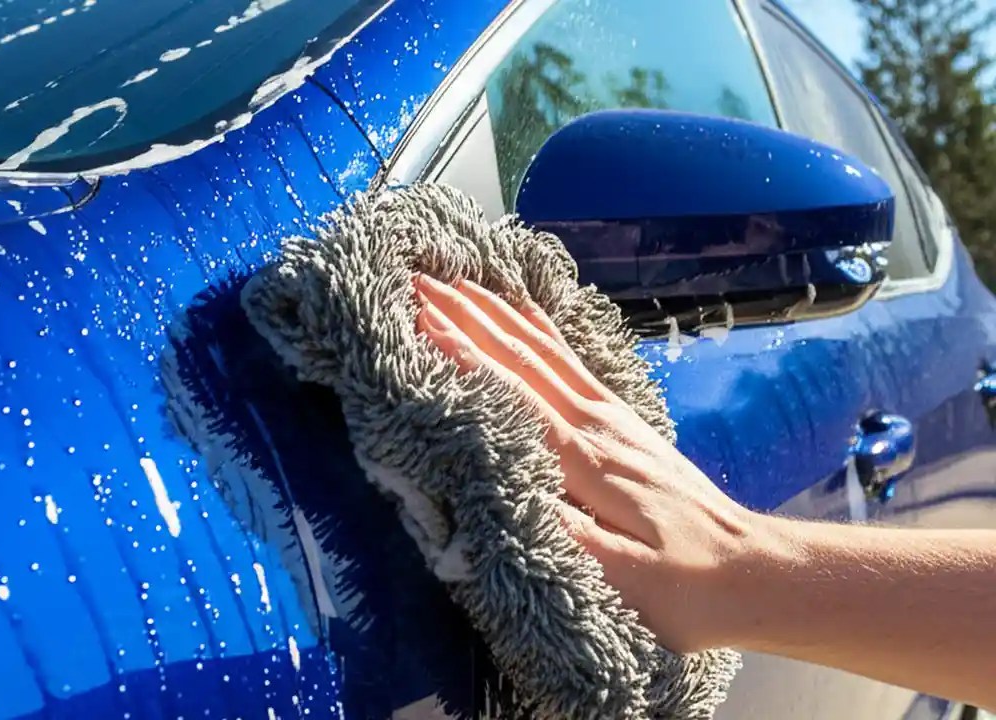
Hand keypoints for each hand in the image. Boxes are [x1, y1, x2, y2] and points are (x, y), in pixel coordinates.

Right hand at [412, 274, 772, 651]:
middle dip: (463, 313)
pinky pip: (571, 360)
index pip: (509, 392)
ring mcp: (612, 416)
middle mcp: (596, 423)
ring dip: (493, 310)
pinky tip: (522, 308)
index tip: (414, 314)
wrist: (752, 570)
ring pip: (542, 348)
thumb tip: (493, 490)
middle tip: (414, 278)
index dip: (459, 352)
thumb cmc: (682, 588)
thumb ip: (558, 533)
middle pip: (519, 354)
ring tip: (452, 278)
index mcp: (585, 459)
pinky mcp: (623, 421)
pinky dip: (539, 327)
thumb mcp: (621, 579)